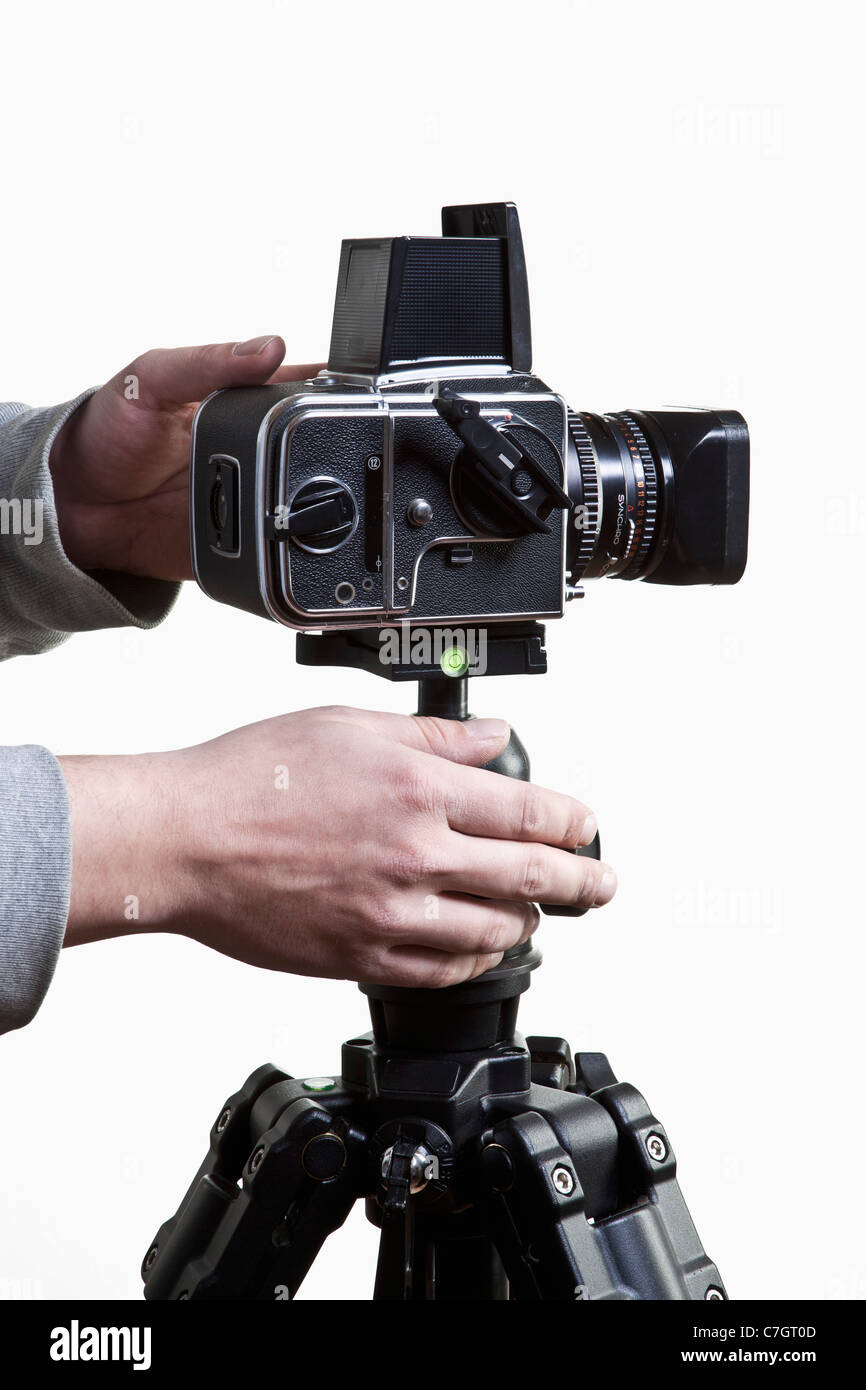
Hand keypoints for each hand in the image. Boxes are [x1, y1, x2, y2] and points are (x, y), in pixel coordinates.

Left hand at [49, 337, 324, 580]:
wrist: (72, 504)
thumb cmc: (106, 431)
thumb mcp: (153, 378)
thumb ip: (209, 362)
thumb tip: (271, 347)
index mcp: (240, 402)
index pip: (303, 390)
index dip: (334, 391)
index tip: (358, 393)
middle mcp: (253, 451)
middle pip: (316, 449)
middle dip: (337, 449)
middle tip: (345, 444)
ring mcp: (250, 497)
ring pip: (307, 501)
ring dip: (319, 500)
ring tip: (323, 492)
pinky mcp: (240, 543)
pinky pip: (277, 548)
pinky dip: (289, 544)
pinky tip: (290, 532)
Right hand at [59, 706, 615, 988]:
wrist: (186, 842)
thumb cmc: (253, 777)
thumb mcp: (349, 725)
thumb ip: (434, 735)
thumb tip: (493, 736)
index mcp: (421, 790)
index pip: (531, 812)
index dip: (574, 822)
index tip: (587, 826)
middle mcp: (417, 855)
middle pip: (533, 877)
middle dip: (582, 882)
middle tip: (601, 884)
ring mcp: (393, 914)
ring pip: (495, 931)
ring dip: (528, 922)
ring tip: (535, 914)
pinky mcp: (363, 957)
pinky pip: (444, 970)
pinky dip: (475, 959)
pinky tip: (479, 947)